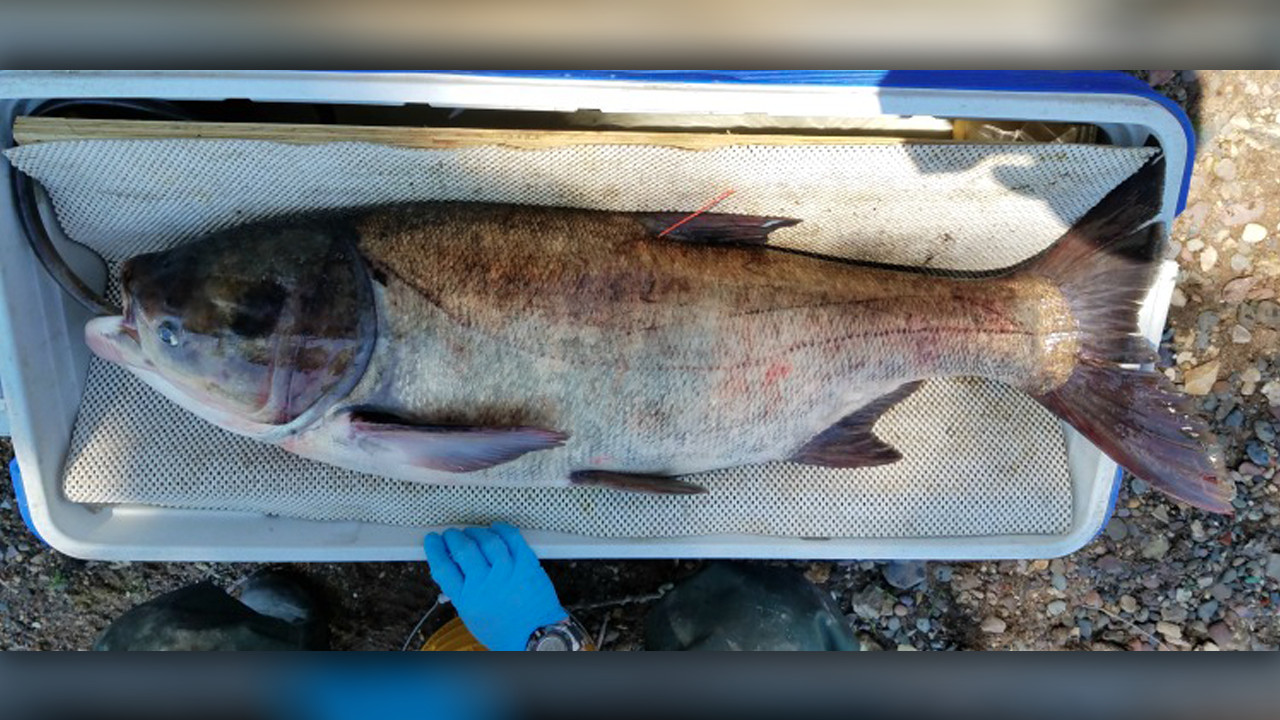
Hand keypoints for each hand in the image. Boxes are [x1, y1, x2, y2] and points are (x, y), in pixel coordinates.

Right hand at [423, 522, 567, 650]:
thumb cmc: (504, 630)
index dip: (434, 549)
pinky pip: (512, 538)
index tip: (433, 541)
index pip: (442, 567)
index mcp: (467, 599)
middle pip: (463, 550)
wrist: (534, 637)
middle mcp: (485, 585)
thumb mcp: (471, 616)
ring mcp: (507, 573)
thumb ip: (457, 592)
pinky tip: (495, 530)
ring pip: (486, 540)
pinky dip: (501, 529)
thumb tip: (446, 568)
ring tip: (472, 533)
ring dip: (476, 532)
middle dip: (454, 537)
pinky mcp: (526, 565)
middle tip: (452, 535)